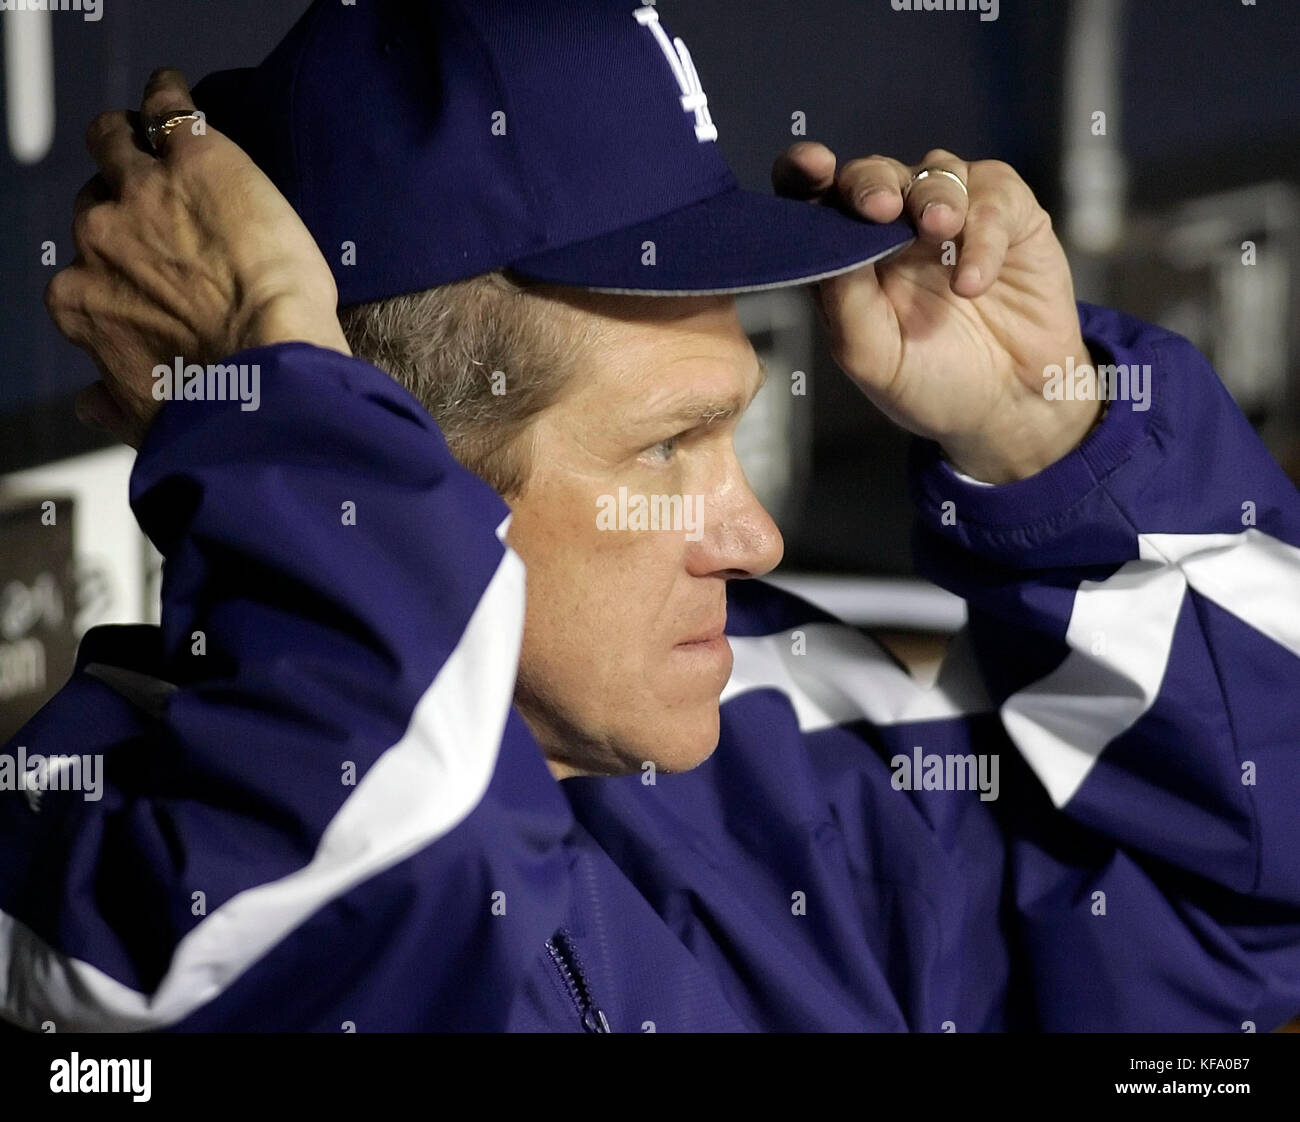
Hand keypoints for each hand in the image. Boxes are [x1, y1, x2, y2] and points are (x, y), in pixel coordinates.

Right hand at [45, 68, 349, 447]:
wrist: (270, 371)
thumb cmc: (216, 405)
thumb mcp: (147, 417)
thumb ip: (112, 400)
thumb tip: (92, 406)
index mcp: (81, 300)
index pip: (84, 266)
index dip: (115, 263)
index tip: (140, 268)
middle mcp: (98, 239)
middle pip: (97, 202)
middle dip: (125, 206)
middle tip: (161, 211)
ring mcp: (142, 193)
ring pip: (116, 142)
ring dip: (134, 140)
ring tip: (158, 137)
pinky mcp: (196, 160)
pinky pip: (168, 107)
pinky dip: (170, 99)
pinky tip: (177, 95)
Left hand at [772, 143, 1099, 482]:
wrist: (1007, 407)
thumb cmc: (930, 383)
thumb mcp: (872, 354)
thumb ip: (844, 299)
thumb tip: (826, 241)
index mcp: (850, 255)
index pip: (815, 198)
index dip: (805, 172)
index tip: (810, 166)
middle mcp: (896, 226)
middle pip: (872, 173)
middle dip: (871, 182)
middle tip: (880, 208)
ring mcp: (952, 215)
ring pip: (935, 172)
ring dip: (933, 198)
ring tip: (941, 231)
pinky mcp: (1008, 216)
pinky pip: (993, 197)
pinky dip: (983, 235)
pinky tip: (974, 281)